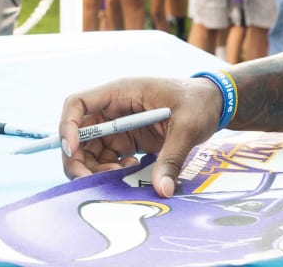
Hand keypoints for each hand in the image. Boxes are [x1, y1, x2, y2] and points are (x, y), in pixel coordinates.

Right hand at [59, 76, 223, 197]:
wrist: (215, 104)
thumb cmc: (200, 103)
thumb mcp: (189, 127)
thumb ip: (172, 158)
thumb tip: (162, 190)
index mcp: (121, 92)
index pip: (78, 103)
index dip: (67, 125)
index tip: (73, 149)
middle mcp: (113, 108)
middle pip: (78, 133)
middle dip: (78, 159)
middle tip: (91, 181)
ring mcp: (119, 125)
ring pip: (89, 151)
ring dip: (96, 168)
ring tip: (122, 174)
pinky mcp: (128, 140)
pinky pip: (107, 159)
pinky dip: (112, 170)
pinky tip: (133, 170)